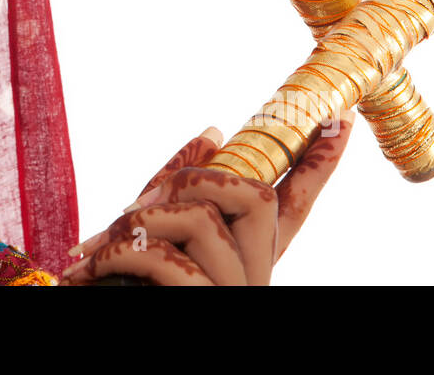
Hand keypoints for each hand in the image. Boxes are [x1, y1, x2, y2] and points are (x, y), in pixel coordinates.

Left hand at [60, 112, 354, 284]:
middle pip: (255, 199)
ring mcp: (233, 293)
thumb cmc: (130, 280)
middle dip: (195, 178)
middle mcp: (253, 274)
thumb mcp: (153, 226)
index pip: (293, 204)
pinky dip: (122, 252)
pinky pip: (168, 261)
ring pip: (204, 221)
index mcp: (246, 253)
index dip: (317, 165)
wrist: (113, 316)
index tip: (341, 118)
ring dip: (143, 219)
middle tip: (144, 197)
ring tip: (103, 242)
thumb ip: (179, 186)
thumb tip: (215, 132)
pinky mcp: (205, 307)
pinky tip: (92, 267)